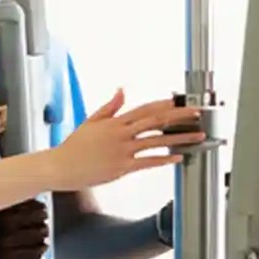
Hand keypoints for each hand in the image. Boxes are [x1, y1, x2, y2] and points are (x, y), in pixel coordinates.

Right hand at [45, 89, 203, 190]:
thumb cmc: (74, 146)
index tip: (179, 101)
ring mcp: (123, 150)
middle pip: (156, 121)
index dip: (164, 104)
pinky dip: (164, 159)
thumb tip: (122, 90)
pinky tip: (177, 157)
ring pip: (157, 141)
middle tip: (196, 114)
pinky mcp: (122, 167)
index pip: (145, 109)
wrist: (61, 166)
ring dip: (179, 138)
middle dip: (179, 116)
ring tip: (196, 136)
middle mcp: (121, 134)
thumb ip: (110, 107)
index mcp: (115, 122)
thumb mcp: (91, 121)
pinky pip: (148, 162)